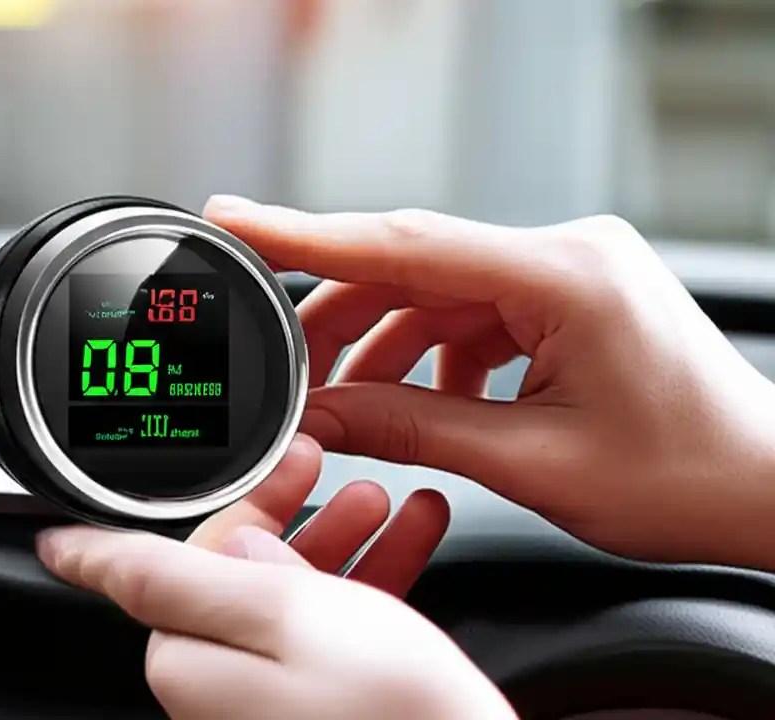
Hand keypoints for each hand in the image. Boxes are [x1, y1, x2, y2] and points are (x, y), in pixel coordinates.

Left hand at [36, 435, 515, 719]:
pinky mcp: (322, 707)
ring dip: (334, 536)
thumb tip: (156, 554)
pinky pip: (332, 631)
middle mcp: (220, 690)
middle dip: (287, 511)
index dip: (224, 498)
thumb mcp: (284, 613)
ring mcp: (270, 703)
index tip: (229, 457)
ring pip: (293, 596)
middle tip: (321, 463)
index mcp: (189, 662)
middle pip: (238, 573)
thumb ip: (209, 572)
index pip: (176, 561)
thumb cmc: (385, 712)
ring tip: (380, 498)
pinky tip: (405, 541)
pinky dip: (366, 580)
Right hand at [204, 195, 774, 569]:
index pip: (405, 243)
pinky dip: (429, 358)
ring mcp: (566, 271)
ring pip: (434, 294)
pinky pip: (470, 314)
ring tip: (345, 408)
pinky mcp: (564, 297)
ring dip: (382, 348)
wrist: (765, 490)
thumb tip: (321, 416)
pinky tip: (416, 406)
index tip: (237, 221)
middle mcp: (565, 254)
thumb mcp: (530, 463)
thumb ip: (411, 429)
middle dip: (337, 319)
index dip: (307, 235)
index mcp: (565, 275)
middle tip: (283, 371)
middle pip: (410, 268)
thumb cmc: (687, 477)